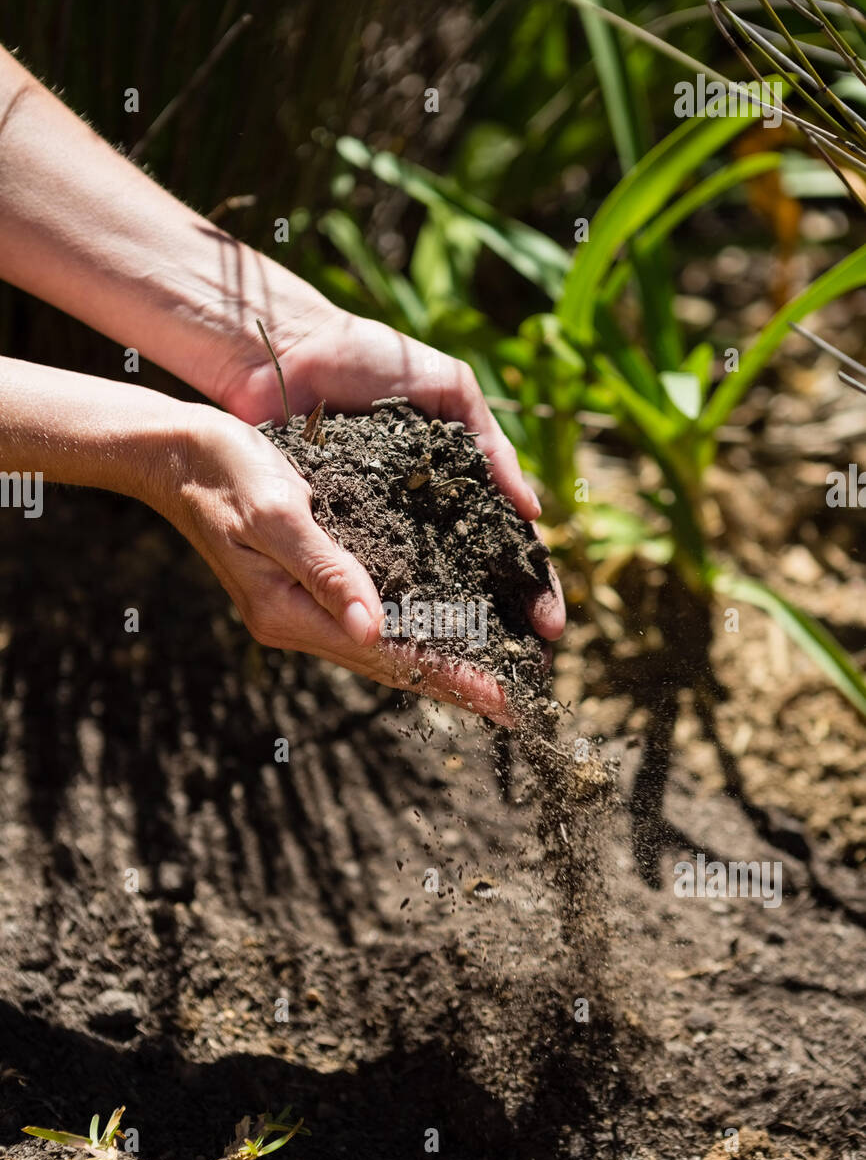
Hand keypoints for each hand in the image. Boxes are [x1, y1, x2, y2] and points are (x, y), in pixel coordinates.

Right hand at [164, 407, 517, 724]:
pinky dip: (411, 631)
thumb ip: (326, 571)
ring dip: (436, 664)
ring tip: (491, 679)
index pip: (386, 657)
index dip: (448, 678)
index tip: (502, 699)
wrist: (176, 453)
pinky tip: (442, 632)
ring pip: (382, 647)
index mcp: (289, 611)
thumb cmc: (226, 471)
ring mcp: (298, 608)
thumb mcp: (278, 513)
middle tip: (516, 706)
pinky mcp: (303, 587)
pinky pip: (370, 620)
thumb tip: (373, 629)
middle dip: (454, 685)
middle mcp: (296, 621)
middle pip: (390, 664)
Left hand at [218, 307, 565, 641]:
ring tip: (469, 679)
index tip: (550, 627)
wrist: (288, 348)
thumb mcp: (445, 388)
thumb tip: (534, 509)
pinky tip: (402, 649)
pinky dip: (383, 613)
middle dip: (495, 631)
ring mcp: (375, 526)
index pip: (506, 546)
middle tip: (516, 675)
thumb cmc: (371, 356)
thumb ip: (489, 442)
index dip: (531, 588)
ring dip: (444, 636)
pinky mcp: (329, 530)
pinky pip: (362, 580)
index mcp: (457, 480)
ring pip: (418, 593)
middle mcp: (420, 513)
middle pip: (468, 583)